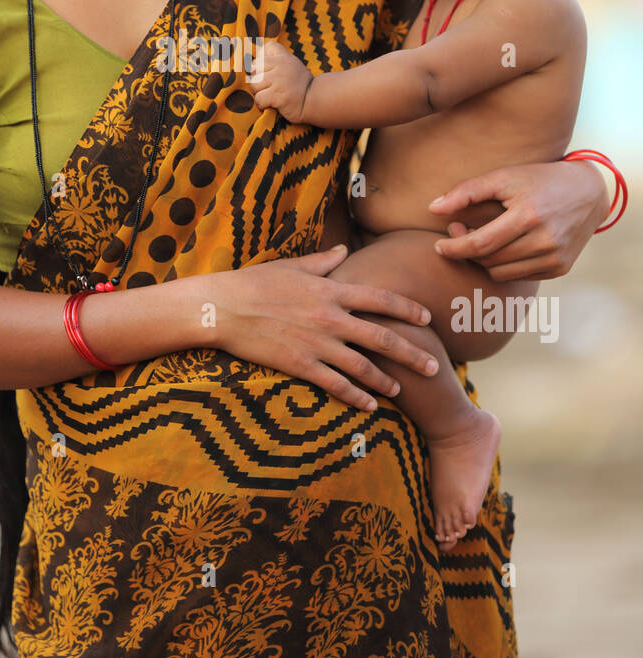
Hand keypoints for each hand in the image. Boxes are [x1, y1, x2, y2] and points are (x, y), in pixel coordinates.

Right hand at [207, 245, 438, 410]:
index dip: (408, 309)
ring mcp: (316, 344)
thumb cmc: (254, 283)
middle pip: (382, 337)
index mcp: (331, 291)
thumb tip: (344, 251)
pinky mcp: (301, 365)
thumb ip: (323, 262)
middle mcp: (330, 318)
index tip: (428, 319)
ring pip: (362, 366)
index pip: (380, 299)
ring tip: (401, 390)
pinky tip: (369, 407)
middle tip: (434, 366)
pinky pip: (336, 384)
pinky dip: (356, 397)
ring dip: (385, 380)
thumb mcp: (292, 266)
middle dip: (411, 353)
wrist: (224, 308)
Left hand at [246, 39, 313, 121]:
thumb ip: (275, 60)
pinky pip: (259, 99)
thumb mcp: (292, 64)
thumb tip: (252, 63)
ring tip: (269, 95)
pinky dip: (262, 104)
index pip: (265, 49)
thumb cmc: (299, 84)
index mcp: (284, 57)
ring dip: (258, 93)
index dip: (262, 61)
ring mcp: (279, 81)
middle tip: (268, 87)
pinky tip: (270, 104)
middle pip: (254, 68)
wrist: (315, 101)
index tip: (268, 71)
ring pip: (254, 84)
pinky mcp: (278, 96)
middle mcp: (281, 66)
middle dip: (257, 79)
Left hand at [428, 160, 610, 281]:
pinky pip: (518, 276)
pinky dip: (504, 266)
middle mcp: (544, 241)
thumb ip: (467, 191)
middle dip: (466, 251)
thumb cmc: (539, 180)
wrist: (588, 190)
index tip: (439, 245)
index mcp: (528, 215)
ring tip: (480, 239)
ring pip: (501, 273)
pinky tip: (504, 246)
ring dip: (484, 260)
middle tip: (458, 232)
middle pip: (488, 260)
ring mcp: (555, 257)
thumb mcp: (503, 176)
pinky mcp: (560, 268)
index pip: (480, 244)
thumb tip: (433, 208)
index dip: (454, 248)